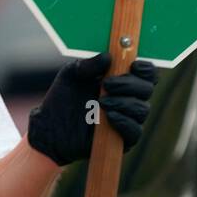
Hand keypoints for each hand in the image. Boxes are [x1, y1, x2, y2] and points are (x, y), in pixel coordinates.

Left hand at [27, 52, 158, 165]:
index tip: (134, 66)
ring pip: (142, 109)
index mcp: (121, 80)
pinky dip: (124, 122)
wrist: (50, 127)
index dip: (146, 68)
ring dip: (124, 103)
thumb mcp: (71, 75)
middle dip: (130, 84)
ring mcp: (127, 119)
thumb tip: (108, 56)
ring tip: (101, 102)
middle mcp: (129, 99)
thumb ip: (88, 65)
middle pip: (147, 89)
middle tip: (107, 84)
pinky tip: (109, 116)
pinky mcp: (122, 140)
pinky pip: (135, 131)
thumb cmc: (63, 98)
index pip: (146, 73)